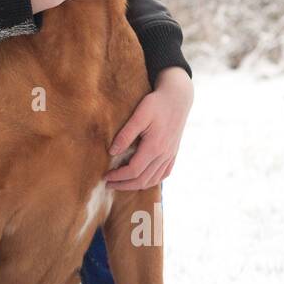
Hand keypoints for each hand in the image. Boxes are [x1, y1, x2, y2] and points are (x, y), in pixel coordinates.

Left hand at [103, 67, 193, 190]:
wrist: (178, 97)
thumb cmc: (156, 103)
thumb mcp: (139, 115)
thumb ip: (125, 135)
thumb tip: (112, 152)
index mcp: (154, 147)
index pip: (134, 170)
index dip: (118, 176)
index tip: (106, 176)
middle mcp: (164, 155)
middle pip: (143, 180)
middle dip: (124, 185)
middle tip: (109, 184)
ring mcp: (170, 155)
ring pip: (153, 180)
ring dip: (136, 185)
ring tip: (122, 183)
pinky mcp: (174, 153)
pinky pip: (164, 174)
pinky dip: (151, 181)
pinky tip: (142, 179)